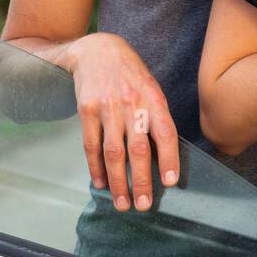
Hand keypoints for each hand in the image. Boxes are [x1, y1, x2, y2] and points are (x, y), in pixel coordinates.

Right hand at [66, 32, 179, 211]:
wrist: (98, 51)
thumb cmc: (131, 75)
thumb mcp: (151, 88)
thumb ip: (157, 118)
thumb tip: (164, 155)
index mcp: (152, 98)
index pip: (165, 133)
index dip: (169, 158)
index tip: (170, 182)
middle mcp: (131, 104)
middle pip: (137, 149)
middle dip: (141, 181)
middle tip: (144, 205)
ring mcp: (107, 108)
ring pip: (113, 153)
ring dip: (118, 181)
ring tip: (122, 203)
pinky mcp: (86, 111)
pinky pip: (91, 146)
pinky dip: (96, 168)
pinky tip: (101, 183)